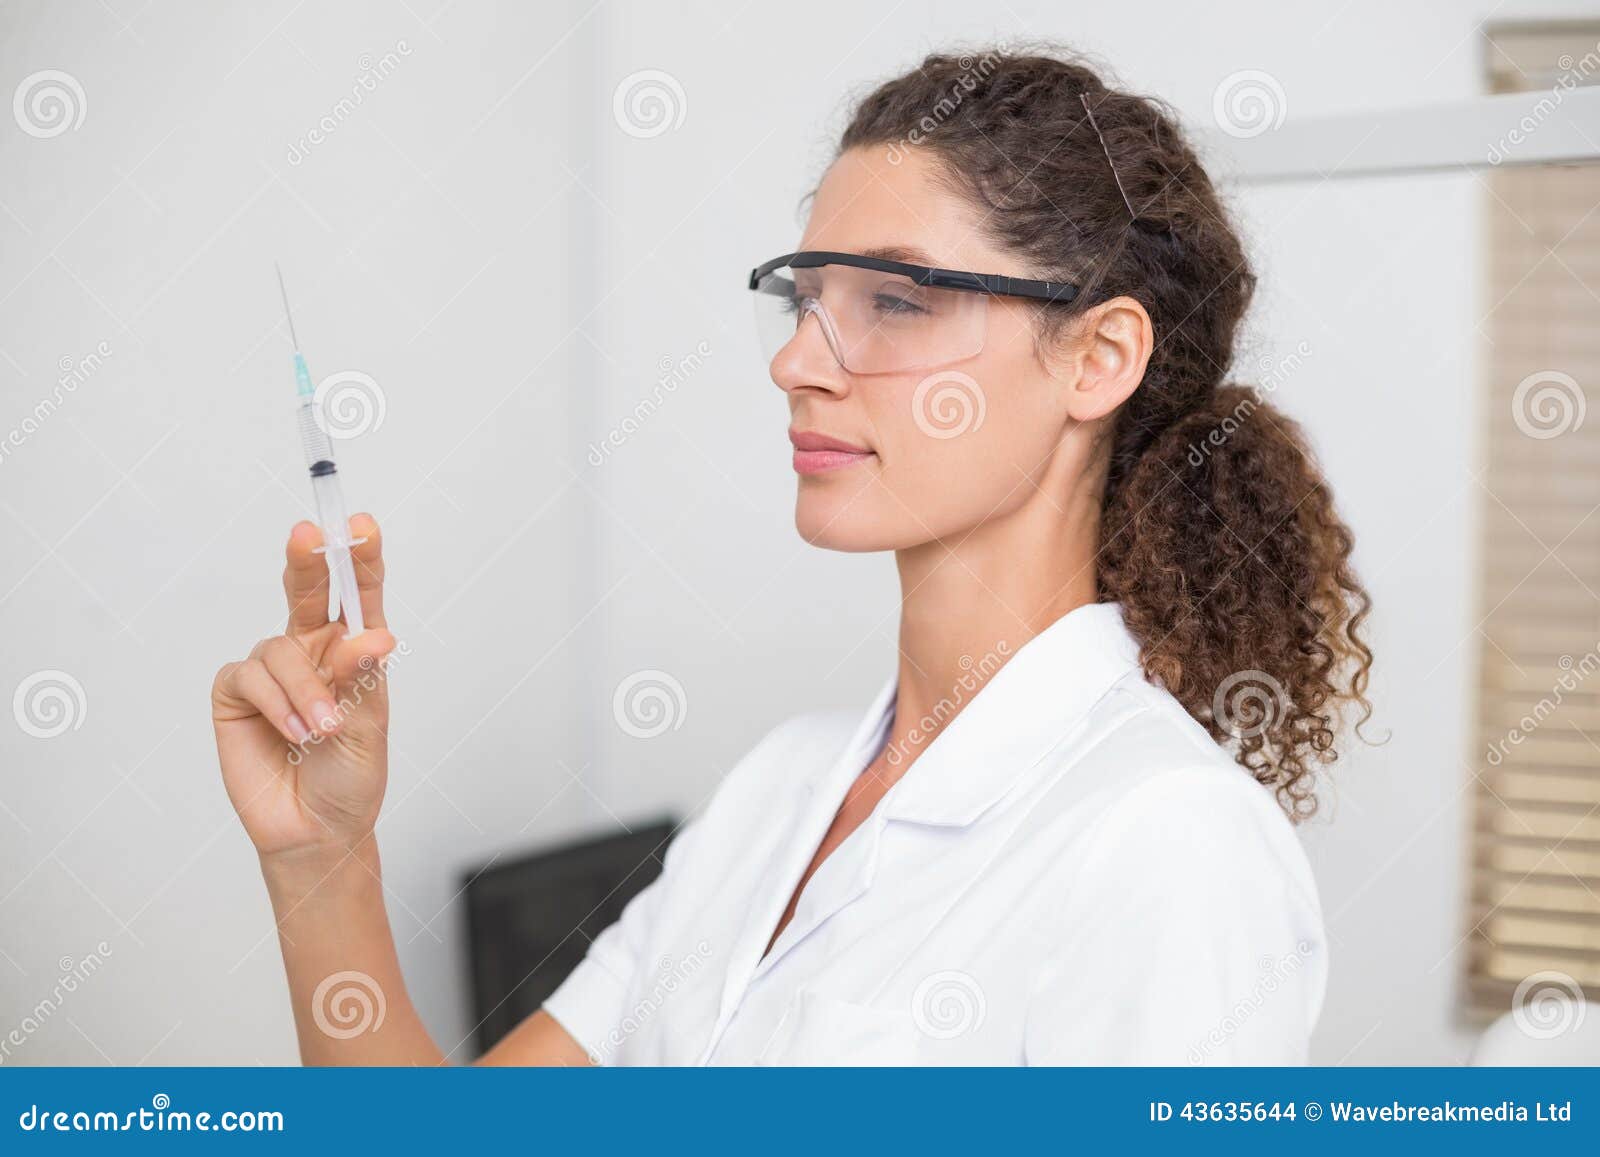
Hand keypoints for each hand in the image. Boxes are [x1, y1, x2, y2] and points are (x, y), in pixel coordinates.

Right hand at [211, 515, 396, 860]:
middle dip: (308, 562)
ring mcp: (273, 669)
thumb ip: (363, 678)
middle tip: (309, 536)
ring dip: (305, 689)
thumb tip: (370, 634)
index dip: (359, 558)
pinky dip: (276, 703)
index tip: (363, 526)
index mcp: (353, 649)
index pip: (358, 594)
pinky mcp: (236, 693)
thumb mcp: (370, 726)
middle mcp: (312, 649)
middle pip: (308, 591)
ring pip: (281, 648)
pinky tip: (295, 734)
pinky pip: (250, 675)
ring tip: (323, 729)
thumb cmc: (351, 774)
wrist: (317, 829)